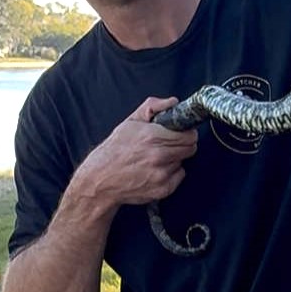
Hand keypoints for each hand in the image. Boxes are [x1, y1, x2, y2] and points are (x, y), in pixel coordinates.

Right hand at [72, 96, 198, 208]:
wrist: (99, 180)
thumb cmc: (114, 150)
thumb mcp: (130, 122)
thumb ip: (153, 106)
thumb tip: (173, 102)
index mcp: (152, 136)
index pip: (189, 134)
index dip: (186, 132)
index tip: (180, 133)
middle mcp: (159, 155)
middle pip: (191, 148)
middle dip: (182, 145)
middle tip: (169, 145)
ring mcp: (161, 174)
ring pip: (183, 161)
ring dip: (175, 159)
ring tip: (156, 158)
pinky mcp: (162, 189)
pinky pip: (179, 176)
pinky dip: (171, 173)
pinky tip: (155, 170)